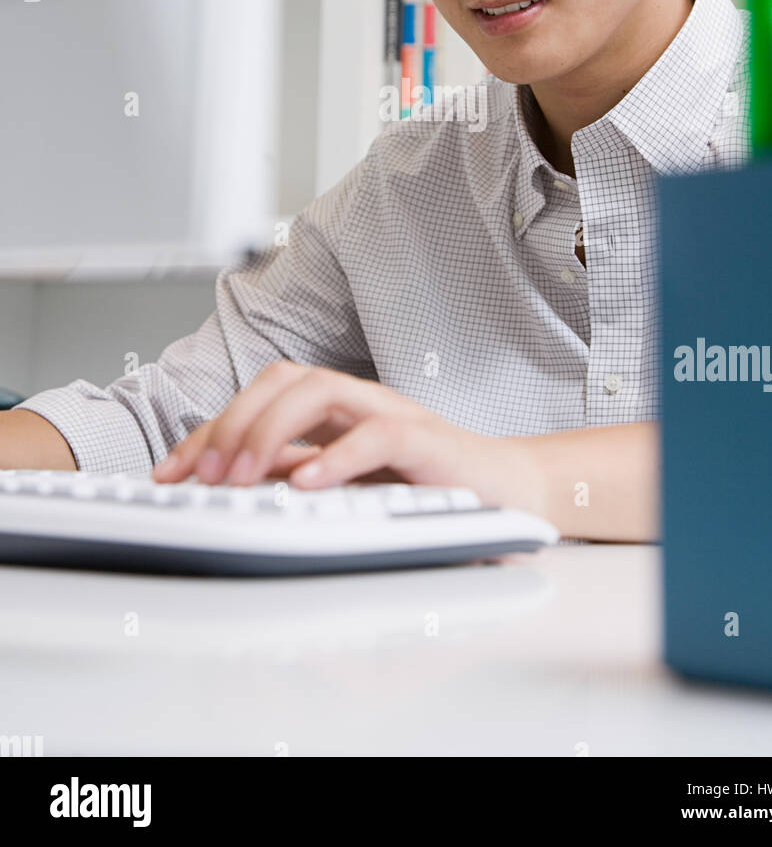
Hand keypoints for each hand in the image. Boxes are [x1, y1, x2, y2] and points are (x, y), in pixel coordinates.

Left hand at [151, 360, 548, 516]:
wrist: (505, 492)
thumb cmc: (423, 486)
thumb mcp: (343, 485)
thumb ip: (294, 477)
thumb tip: (226, 490)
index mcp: (333, 408)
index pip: (258, 397)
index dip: (208, 431)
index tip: (168, 474)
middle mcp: (357, 399)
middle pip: (282, 379)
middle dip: (233, 423)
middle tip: (204, 477)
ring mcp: (392, 412)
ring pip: (322, 390)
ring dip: (272, 430)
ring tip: (245, 477)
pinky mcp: (427, 440)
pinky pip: (378, 435)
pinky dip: (338, 456)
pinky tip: (308, 482)